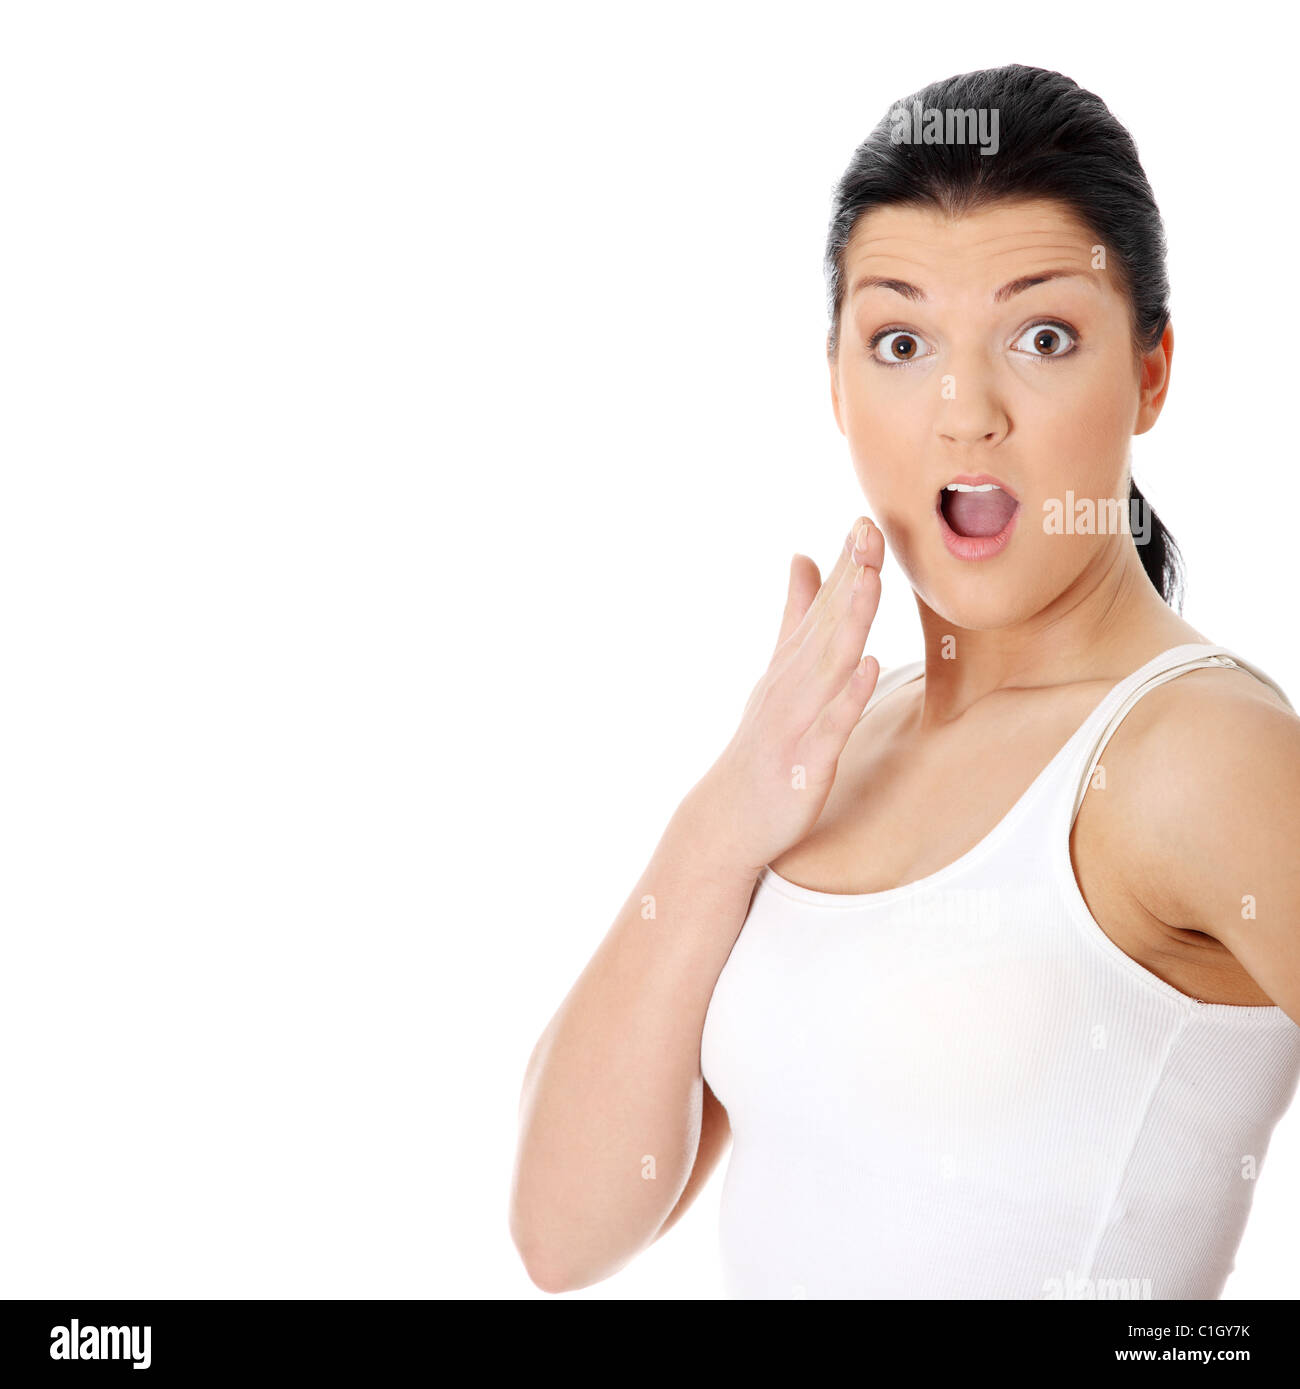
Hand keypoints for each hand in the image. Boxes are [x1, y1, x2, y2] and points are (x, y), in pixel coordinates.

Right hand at [695, 517, 883, 873]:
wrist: (728, 818)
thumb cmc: (762, 743)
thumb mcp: (780, 672)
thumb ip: (797, 615)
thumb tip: (805, 556)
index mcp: (791, 664)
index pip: (822, 606)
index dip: (845, 564)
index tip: (866, 520)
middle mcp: (791, 684)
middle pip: (826, 625)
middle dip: (849, 578)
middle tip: (868, 530)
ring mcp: (796, 721)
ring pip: (828, 665)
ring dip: (849, 621)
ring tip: (870, 581)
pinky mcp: (805, 760)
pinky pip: (830, 724)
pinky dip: (848, 694)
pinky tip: (868, 665)